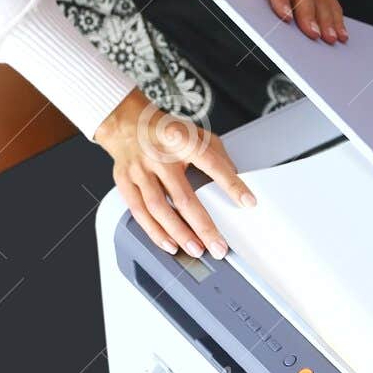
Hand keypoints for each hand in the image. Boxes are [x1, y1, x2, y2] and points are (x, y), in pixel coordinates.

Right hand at [94, 88, 254, 258]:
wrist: (126, 123)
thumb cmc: (165, 130)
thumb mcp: (196, 132)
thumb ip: (216, 153)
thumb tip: (234, 177)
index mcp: (181, 140)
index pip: (212, 164)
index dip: (231, 184)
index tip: (248, 202)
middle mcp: (159, 156)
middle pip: (183, 197)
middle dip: (203, 226)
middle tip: (218, 246)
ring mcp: (139, 169)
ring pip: (158, 208)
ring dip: (179, 234)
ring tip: (196, 249)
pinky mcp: (124, 181)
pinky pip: (138, 212)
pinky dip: (154, 231)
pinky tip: (169, 243)